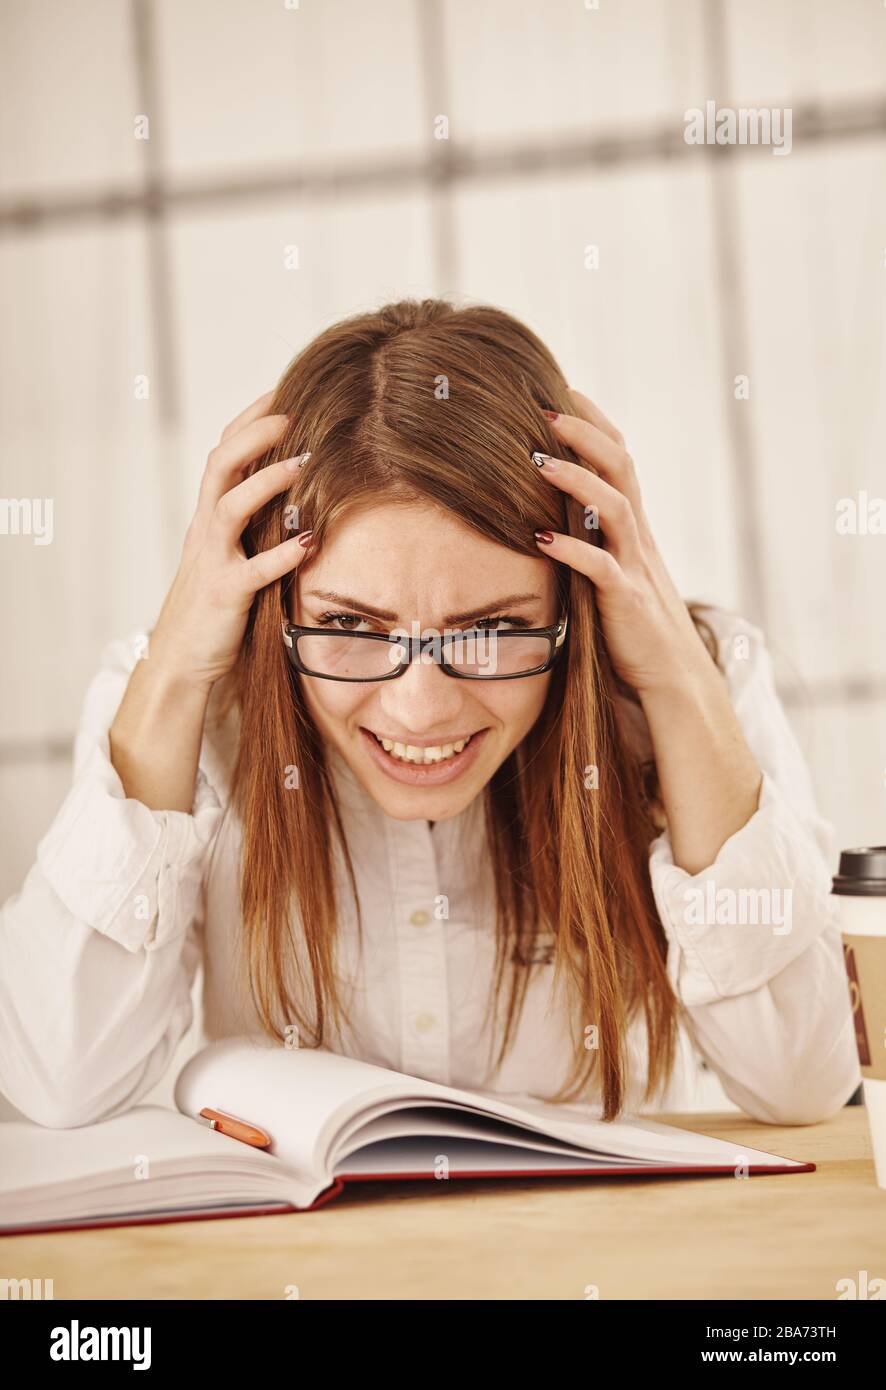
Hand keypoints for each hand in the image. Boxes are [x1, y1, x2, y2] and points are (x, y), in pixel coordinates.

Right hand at [148, 390, 312, 688]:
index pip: (223, 454)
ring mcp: (213, 561)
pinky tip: (309, 543)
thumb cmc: (213, 607)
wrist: (181, 660)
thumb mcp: (231, 556)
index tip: (281, 392)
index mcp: (209, 518)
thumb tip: (295, 493)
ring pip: (230, 508)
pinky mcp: (224, 595)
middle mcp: (206, 531)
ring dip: (266, 483)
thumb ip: (253, 525)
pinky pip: (252, 571)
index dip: (249, 421)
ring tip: (302, 464)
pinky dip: (280, 556)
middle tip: (291, 415)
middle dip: (253, 435)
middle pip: (220, 466)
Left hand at [533, 388, 712, 696]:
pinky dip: (570, 550)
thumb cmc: (634, 630)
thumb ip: (591, 545)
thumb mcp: (613, 576)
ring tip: (538, 459)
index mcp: (634, 529)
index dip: (596, 424)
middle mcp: (638, 539)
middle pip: (620, 467)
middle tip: (546, 407)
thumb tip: (548, 519)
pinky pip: (600, 568)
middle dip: (586, 433)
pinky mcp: (626, 601)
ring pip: (614, 507)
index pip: (620, 460)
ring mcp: (635, 567)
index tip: (565, 392)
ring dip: (576, 479)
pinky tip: (538, 538)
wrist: (673, 678)